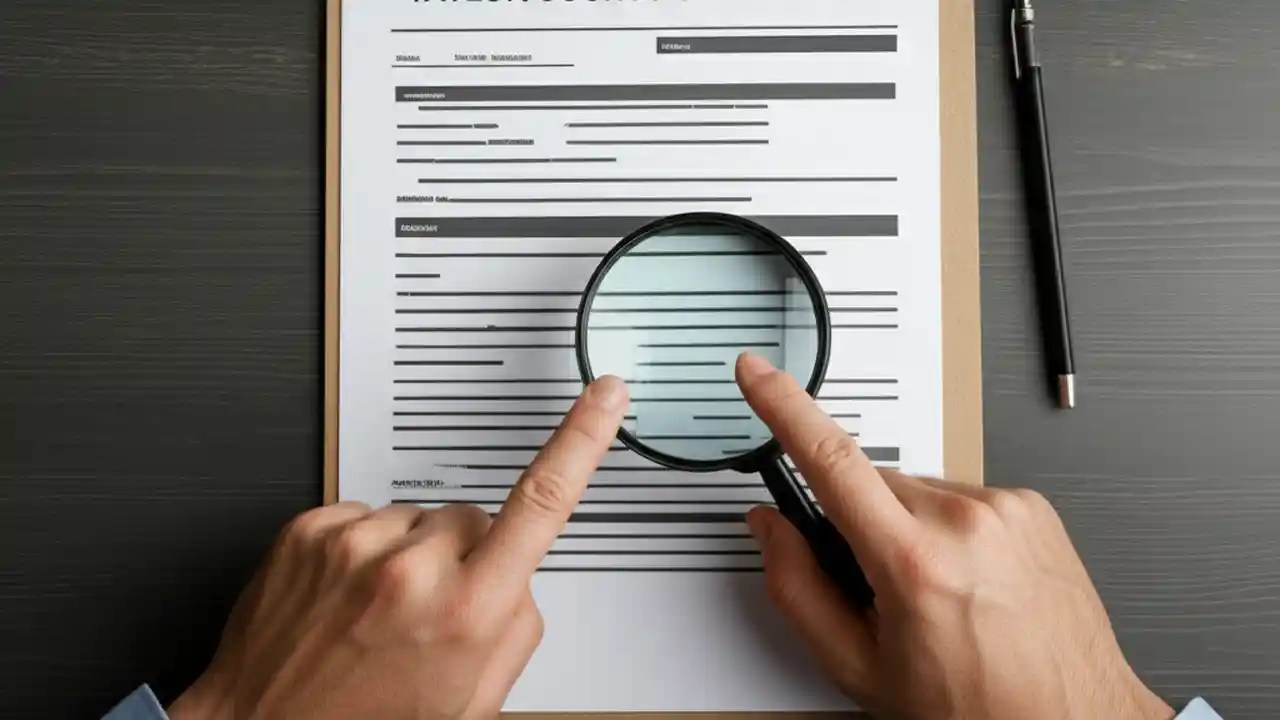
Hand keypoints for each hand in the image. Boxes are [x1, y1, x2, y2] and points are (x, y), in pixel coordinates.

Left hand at [168, 377, 628, 719]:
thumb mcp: (473, 699)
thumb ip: (515, 627)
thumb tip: (518, 575)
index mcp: (467, 610)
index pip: (542, 503)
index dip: (582, 439)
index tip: (604, 397)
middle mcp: (411, 569)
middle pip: (472, 517)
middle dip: (464, 555)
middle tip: (430, 613)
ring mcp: (354, 544)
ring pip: (414, 517)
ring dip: (406, 554)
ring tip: (377, 613)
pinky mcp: (309, 529)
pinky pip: (364, 516)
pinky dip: (361, 550)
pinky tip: (347, 596)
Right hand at [735, 355, 1172, 719]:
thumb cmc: (978, 708)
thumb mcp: (860, 667)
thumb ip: (797, 590)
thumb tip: (771, 529)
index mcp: (914, 563)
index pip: (830, 461)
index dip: (783, 407)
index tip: (757, 373)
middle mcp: (965, 522)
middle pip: (871, 484)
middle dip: (858, 521)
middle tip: (878, 586)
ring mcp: (1006, 509)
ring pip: (916, 490)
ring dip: (908, 525)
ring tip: (937, 592)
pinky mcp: (1032, 505)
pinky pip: (962, 497)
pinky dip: (951, 528)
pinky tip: (967, 579)